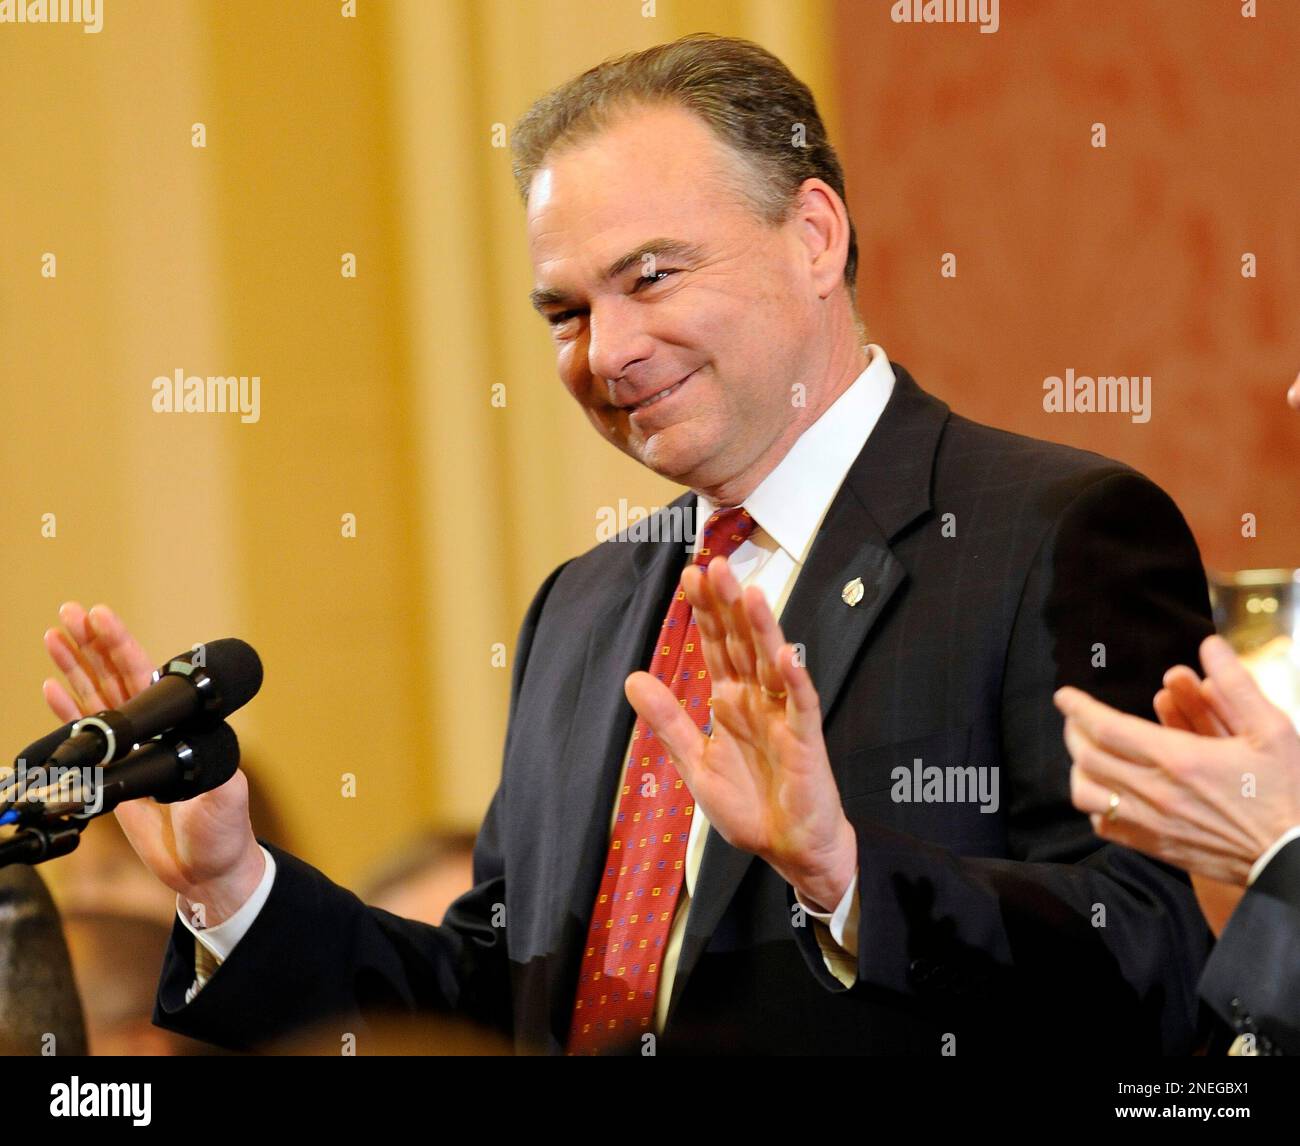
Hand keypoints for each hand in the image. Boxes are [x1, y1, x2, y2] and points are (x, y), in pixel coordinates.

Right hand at [42, 602, 263, 924]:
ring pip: (97, 698)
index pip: (145, 677)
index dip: (120, 646)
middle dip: (92, 643)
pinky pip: (86, 734)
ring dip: (75, 667)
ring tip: (54, 635)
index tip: (100, 617)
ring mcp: (135, 749)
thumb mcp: (226, 801)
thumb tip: (208, 754)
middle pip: (116, 677)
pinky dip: (68, 710)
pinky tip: (51, 686)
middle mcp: (156, 731)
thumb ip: (216, 778)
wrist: (207, 871)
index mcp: (180, 727)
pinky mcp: (117, 773)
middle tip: (67, 613)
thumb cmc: (224, 835)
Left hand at [623, 557, 855, 911]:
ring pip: (772, 662)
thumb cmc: (751, 805)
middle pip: (741, 643)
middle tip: (712, 564)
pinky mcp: (806, 741)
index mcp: (730, 701)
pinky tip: (786, 655)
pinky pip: (801, 705)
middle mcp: (757, 699)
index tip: (690, 575)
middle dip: (727, 605)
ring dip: (762, 628)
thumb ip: (668, 721)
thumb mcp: (696, 764)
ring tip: (748, 592)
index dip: (704, 612)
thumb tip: (632, 678)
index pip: (715, 646)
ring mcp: (783, 716)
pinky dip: (795, 680)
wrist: (790, 848)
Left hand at [1055, 635, 1299, 891]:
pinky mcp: (1155, 846)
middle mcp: (1156, 792)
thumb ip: (1238, 686)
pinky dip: (1096, 803)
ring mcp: (1152, 823)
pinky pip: (1105, 825)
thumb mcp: (1272, 731)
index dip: (1078, 708)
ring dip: (1079, 768)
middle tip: (1075, 718)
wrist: (1295, 860)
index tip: (1064, 695)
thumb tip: (1210, 646)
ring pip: (1087, 793)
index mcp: (1179, 759)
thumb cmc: (1288, 792)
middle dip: (1074, 731)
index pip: (1105, 727)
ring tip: (1086, 752)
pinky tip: (1107, 790)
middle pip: (1087, 757)